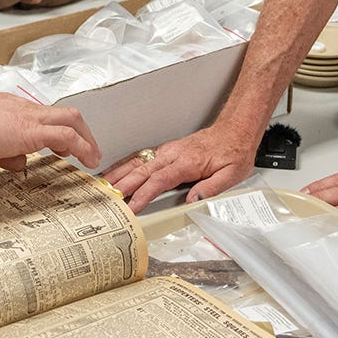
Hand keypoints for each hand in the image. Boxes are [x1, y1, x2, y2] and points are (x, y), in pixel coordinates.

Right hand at [0, 88, 100, 171]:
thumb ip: (1, 154)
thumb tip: (19, 162)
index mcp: (6, 108)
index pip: (38, 116)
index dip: (52, 130)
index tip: (59, 146)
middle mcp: (21, 108)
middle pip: (61, 112)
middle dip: (79, 131)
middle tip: (86, 149)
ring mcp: (28, 116)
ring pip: (71, 118)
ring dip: (86, 138)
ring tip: (93, 156)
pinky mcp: (32, 130)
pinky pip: (68, 136)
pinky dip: (82, 148)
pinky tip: (88, 160)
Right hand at [104, 128, 254, 212]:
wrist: (235, 131)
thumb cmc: (233, 152)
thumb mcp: (231, 175)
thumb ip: (210, 189)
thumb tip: (192, 201)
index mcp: (187, 162)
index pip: (159, 180)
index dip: (143, 194)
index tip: (131, 206)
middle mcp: (173, 154)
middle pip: (142, 170)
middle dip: (123, 185)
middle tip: (108, 197)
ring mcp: (167, 151)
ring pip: (137, 162)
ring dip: (119, 173)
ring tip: (103, 184)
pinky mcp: (165, 151)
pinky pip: (141, 157)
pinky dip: (125, 164)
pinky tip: (116, 171)